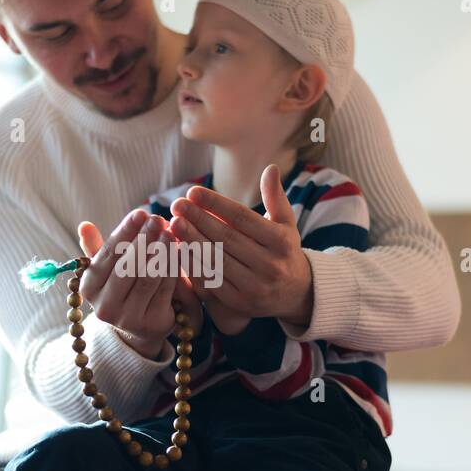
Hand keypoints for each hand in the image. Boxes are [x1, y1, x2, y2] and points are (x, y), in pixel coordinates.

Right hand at [76, 210, 188, 357]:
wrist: (140, 327)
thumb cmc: (123, 288)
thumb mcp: (107, 270)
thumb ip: (98, 247)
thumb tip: (84, 225)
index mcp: (89, 288)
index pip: (108, 254)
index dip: (125, 231)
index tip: (140, 212)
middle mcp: (104, 306)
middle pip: (126, 267)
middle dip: (144, 240)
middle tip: (158, 219)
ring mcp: (128, 318)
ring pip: (147, 278)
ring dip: (160, 252)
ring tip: (170, 233)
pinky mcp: (152, 324)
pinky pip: (165, 290)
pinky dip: (172, 268)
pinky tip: (179, 251)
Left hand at [169, 163, 314, 328]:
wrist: (297, 294)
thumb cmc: (284, 250)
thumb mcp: (286, 223)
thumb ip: (275, 197)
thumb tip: (271, 167)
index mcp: (281, 241)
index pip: (242, 218)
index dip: (216, 204)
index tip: (193, 191)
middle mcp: (270, 265)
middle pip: (226, 238)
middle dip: (198, 220)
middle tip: (176, 205)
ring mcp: (256, 286)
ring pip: (217, 261)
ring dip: (192, 242)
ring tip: (173, 224)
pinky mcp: (241, 303)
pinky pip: (212, 283)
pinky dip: (194, 266)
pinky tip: (178, 250)